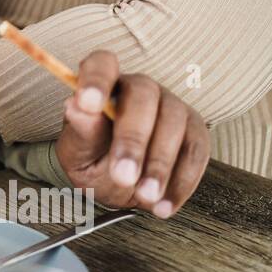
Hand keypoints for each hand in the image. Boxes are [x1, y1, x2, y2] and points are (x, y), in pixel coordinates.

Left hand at [56, 51, 209, 216]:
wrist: (120, 183)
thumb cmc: (94, 160)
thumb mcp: (78, 153)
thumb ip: (80, 131)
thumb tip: (74, 106)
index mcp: (105, 84)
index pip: (101, 65)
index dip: (96, 80)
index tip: (87, 103)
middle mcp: (140, 88)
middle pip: (143, 97)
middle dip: (133, 139)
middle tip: (123, 175)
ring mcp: (172, 106)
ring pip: (174, 124)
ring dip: (160, 164)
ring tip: (144, 196)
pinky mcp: (195, 132)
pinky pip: (196, 152)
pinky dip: (182, 182)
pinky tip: (163, 205)